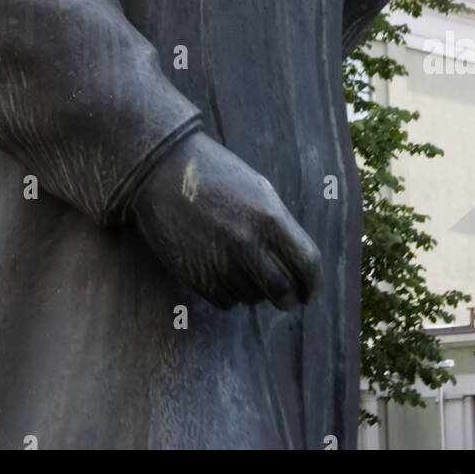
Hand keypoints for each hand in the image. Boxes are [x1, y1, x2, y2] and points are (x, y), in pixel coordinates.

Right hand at [131, 130, 321, 310]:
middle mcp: (248, 245)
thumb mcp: (258, 190)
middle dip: (289, 298)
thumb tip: (298, 264)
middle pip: (283, 292)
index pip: (307, 265)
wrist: (162, 172)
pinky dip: (230, 292)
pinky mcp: (198, 278)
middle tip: (287, 296)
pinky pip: (226, 301)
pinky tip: (222, 269)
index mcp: (270, 219)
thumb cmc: (215, 174)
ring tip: (242, 266)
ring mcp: (221, 264)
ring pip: (253, 298)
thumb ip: (281, 226)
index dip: (313, 282)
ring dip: (255, 290)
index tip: (309, 289)